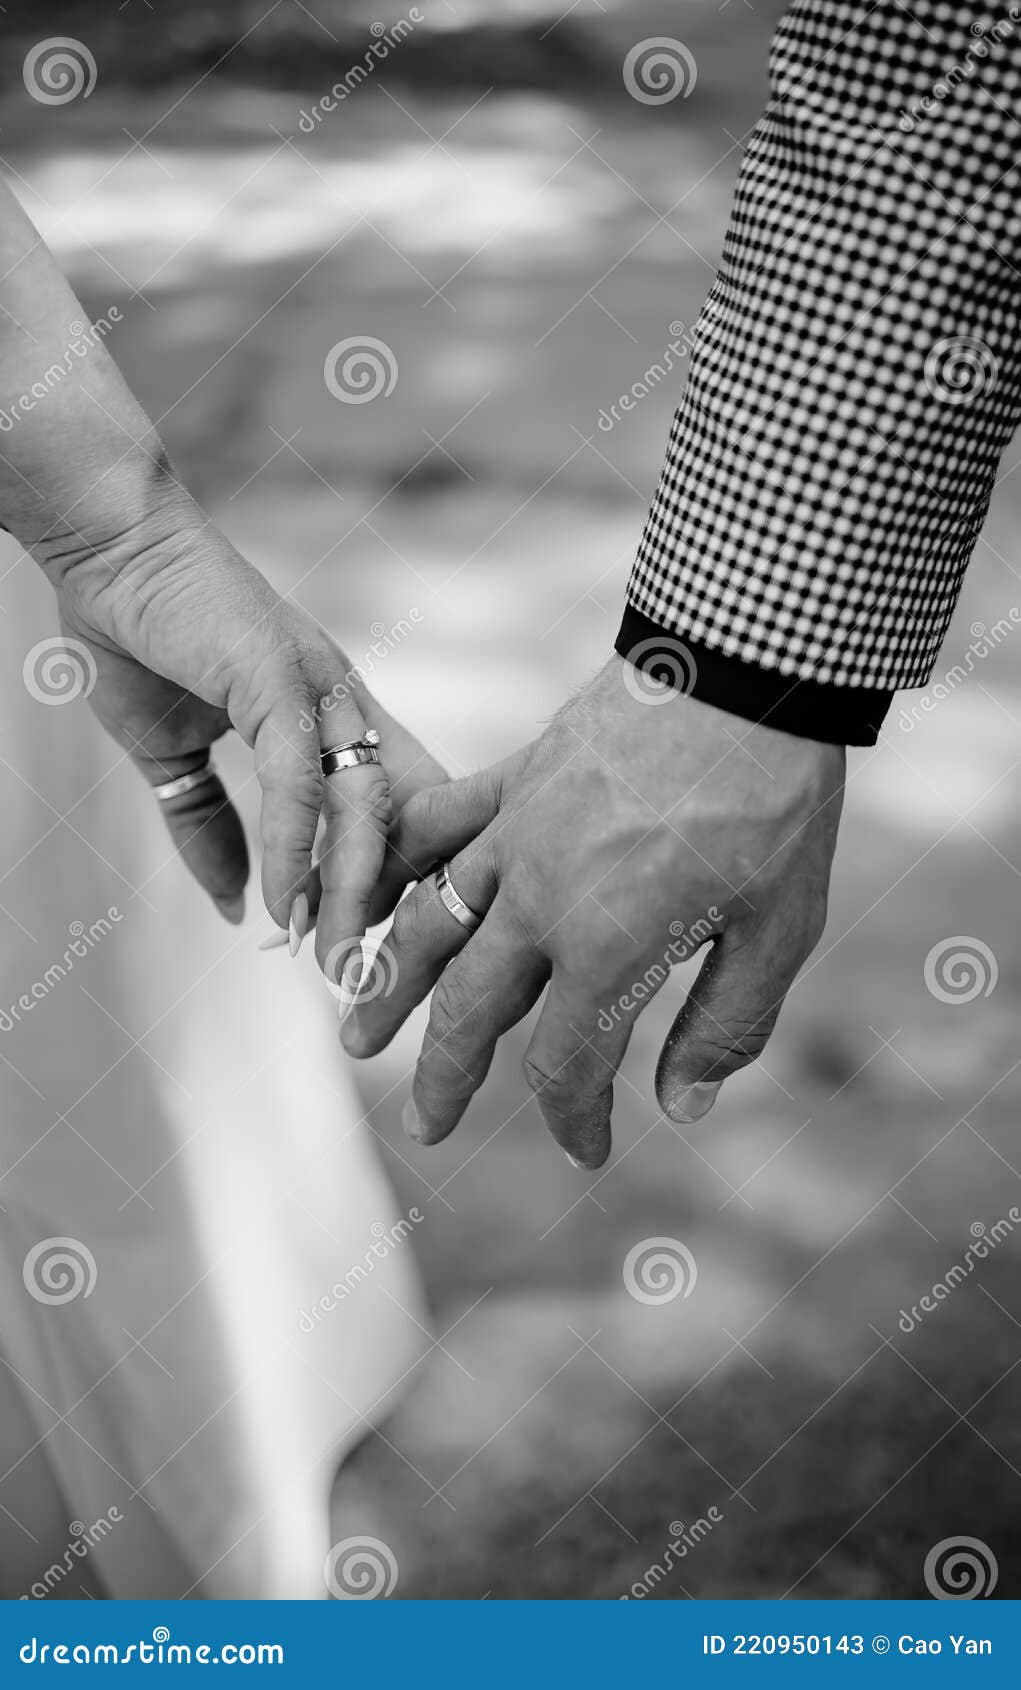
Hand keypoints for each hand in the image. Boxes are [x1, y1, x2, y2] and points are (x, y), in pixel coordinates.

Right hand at [53, 505, 444, 963]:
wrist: (104, 547)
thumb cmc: (140, 635)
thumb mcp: (171, 754)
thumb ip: (207, 825)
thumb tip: (238, 905)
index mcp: (329, 717)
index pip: (389, 808)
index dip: (388, 877)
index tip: (367, 946)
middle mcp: (343, 703)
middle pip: (394, 817)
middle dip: (385, 904)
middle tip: (365, 978)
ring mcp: (319, 686)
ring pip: (360, 806)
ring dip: (347, 892)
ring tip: (333, 960)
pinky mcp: (279, 676)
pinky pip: (297, 781)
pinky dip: (295, 847)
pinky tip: (286, 902)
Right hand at [341, 656, 843, 1166]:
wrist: (745, 671)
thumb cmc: (774, 806)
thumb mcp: (779, 930)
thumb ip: (725, 1025)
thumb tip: (679, 1108)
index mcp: (607, 947)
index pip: (566, 1064)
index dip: (573, 1119)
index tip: (588, 1149)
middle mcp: (540, 900)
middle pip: (468, 1009)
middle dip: (443, 1076)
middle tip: (423, 1124)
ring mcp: (514, 834)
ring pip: (427, 925)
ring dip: (388, 986)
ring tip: (355, 1027)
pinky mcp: (513, 775)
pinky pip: (436, 824)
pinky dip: (398, 861)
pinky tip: (372, 889)